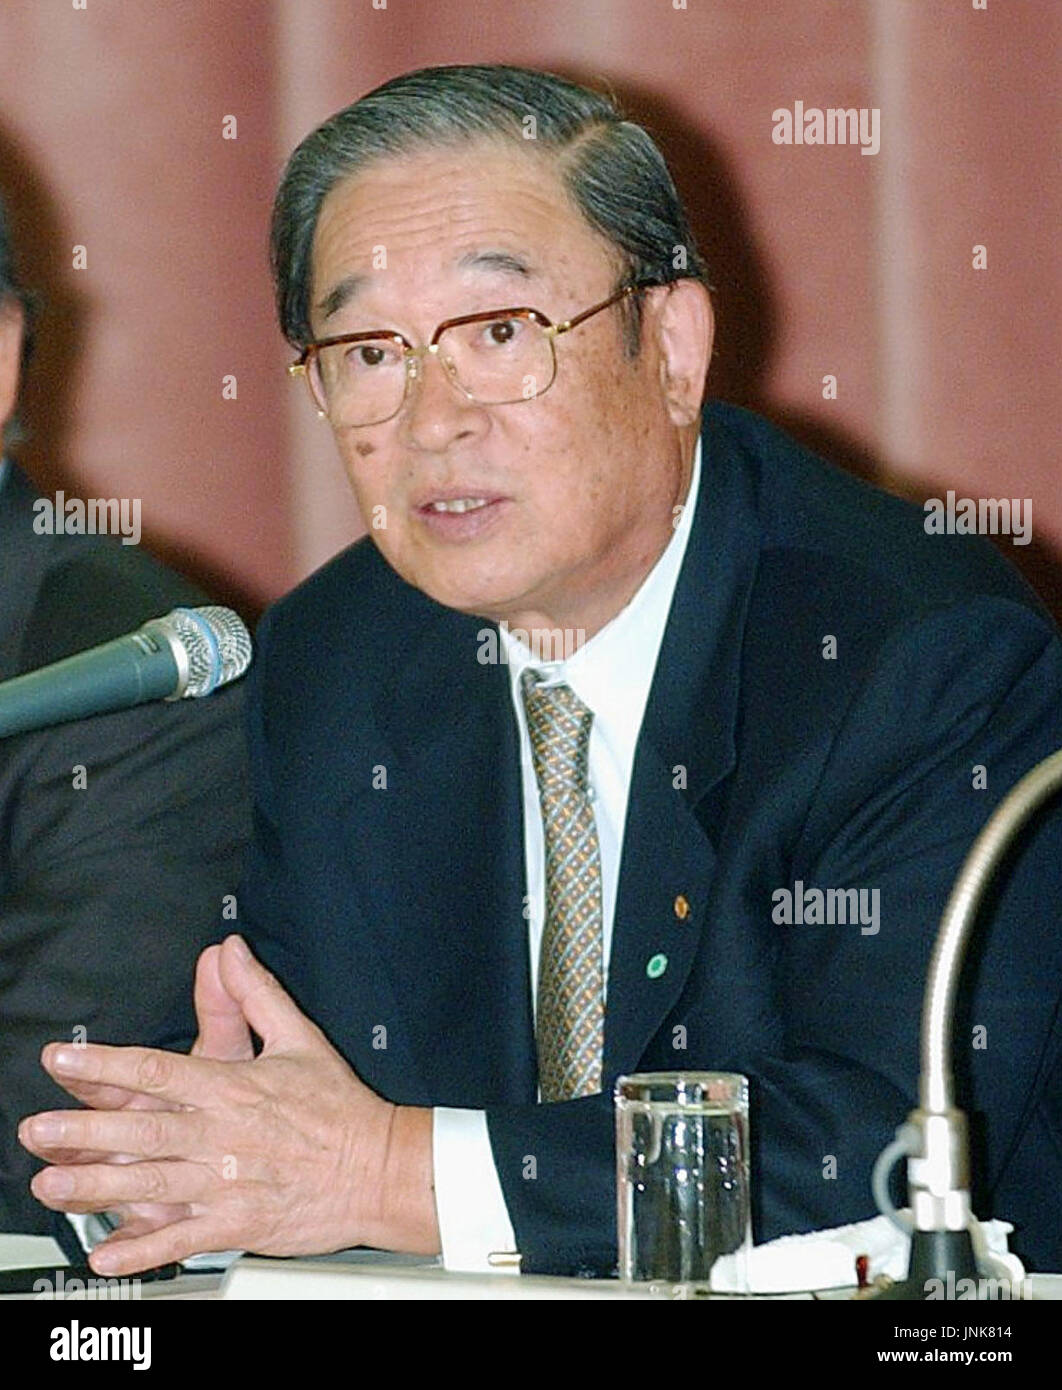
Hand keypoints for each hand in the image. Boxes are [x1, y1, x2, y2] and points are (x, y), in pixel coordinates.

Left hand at [19, 935, 438, 1274]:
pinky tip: (107, 1255)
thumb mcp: (299, 1037)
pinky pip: (183, 1239)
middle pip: (147, 1130)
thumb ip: (255, 994)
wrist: (379, 1168)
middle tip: (39, 1129)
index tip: (63, 1059)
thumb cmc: (339, 1108)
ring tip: (53, 1185)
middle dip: (88, 1130)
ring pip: (155, 1184)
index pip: (160, 1071)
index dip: (106, 1064)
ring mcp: (229, 1184)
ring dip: (100, 1188)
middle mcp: (225, 1136)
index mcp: (235, 1089)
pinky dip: (144, 1250)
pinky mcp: (238, 1224)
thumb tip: (229, 951)